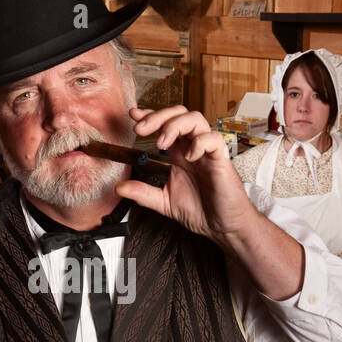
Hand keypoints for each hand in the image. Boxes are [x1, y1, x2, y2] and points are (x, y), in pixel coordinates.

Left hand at [119, 105, 258, 241]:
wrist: (223, 227)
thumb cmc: (201, 211)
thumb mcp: (164, 202)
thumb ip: (143, 193)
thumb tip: (119, 188)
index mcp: (180, 154)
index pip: (166, 124)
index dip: (150, 115)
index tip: (133, 115)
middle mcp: (193, 148)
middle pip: (179, 113)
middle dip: (158, 116)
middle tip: (140, 129)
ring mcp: (208, 152)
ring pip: (195, 119)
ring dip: (175, 125)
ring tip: (162, 143)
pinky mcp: (221, 160)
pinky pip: (213, 139)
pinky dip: (199, 143)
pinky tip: (190, 157)